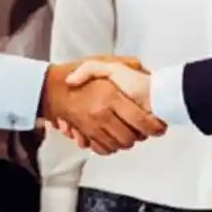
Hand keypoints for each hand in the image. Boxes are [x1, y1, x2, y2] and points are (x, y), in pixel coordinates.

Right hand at [40, 59, 163, 154]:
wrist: (51, 89)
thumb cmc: (78, 75)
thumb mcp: (103, 64)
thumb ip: (127, 64)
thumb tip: (146, 72)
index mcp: (111, 96)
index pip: (142, 120)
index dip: (155, 126)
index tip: (160, 125)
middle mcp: (102, 113)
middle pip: (133, 137)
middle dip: (142, 135)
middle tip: (145, 129)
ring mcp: (93, 126)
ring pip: (120, 144)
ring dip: (127, 141)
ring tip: (131, 132)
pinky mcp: (86, 134)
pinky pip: (104, 148)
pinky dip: (111, 146)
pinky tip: (115, 137)